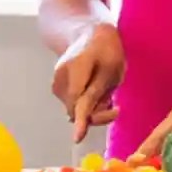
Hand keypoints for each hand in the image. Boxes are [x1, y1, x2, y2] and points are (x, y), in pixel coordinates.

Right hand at [52, 23, 123, 142]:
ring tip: (105, 91)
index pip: (77, 100)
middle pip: (76, 108)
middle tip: (114, 105)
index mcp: (76, 68)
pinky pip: (73, 104)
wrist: (89, 32)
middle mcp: (60, 77)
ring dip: (92, 107)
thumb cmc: (107, 49)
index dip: (80, 120)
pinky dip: (86, 103)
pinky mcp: (58, 88)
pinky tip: (94, 90)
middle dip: (96, 113)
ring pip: (74, 109)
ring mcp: (57, 83)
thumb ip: (96, 96)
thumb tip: (82, 119)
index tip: (77, 139)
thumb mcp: (111, 71)